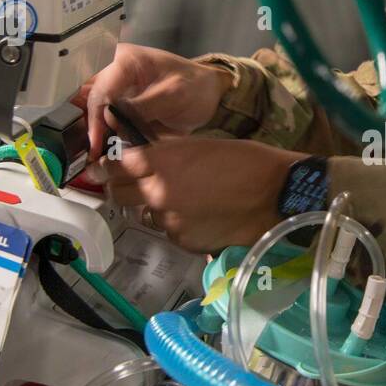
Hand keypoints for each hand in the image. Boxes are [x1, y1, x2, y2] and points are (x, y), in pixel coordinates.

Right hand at [75, 44, 233, 158]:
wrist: (207, 94)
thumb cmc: (194, 87)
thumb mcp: (172, 95)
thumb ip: (141, 107)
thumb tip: (112, 120)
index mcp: (123, 60)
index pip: (99, 91)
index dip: (95, 119)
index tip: (96, 144)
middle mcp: (112, 71)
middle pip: (87, 100)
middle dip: (88, 126)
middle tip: (92, 152)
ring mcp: (114, 89)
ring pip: (91, 112)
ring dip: (94, 133)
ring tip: (99, 155)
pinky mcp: (118, 105)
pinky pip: (103, 121)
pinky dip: (104, 136)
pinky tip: (106, 150)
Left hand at [101, 137, 304, 253]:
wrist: (276, 193)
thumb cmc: (246, 161)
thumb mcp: (200, 145)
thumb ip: (166, 153)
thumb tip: (143, 158)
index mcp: (160, 160)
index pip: (114, 165)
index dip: (110, 166)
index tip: (109, 168)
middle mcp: (156, 190)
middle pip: (117, 193)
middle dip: (123, 188)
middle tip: (136, 186)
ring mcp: (168, 219)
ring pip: (146, 214)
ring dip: (157, 208)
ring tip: (186, 202)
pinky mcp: (183, 240)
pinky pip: (170, 232)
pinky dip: (180, 225)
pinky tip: (203, 217)